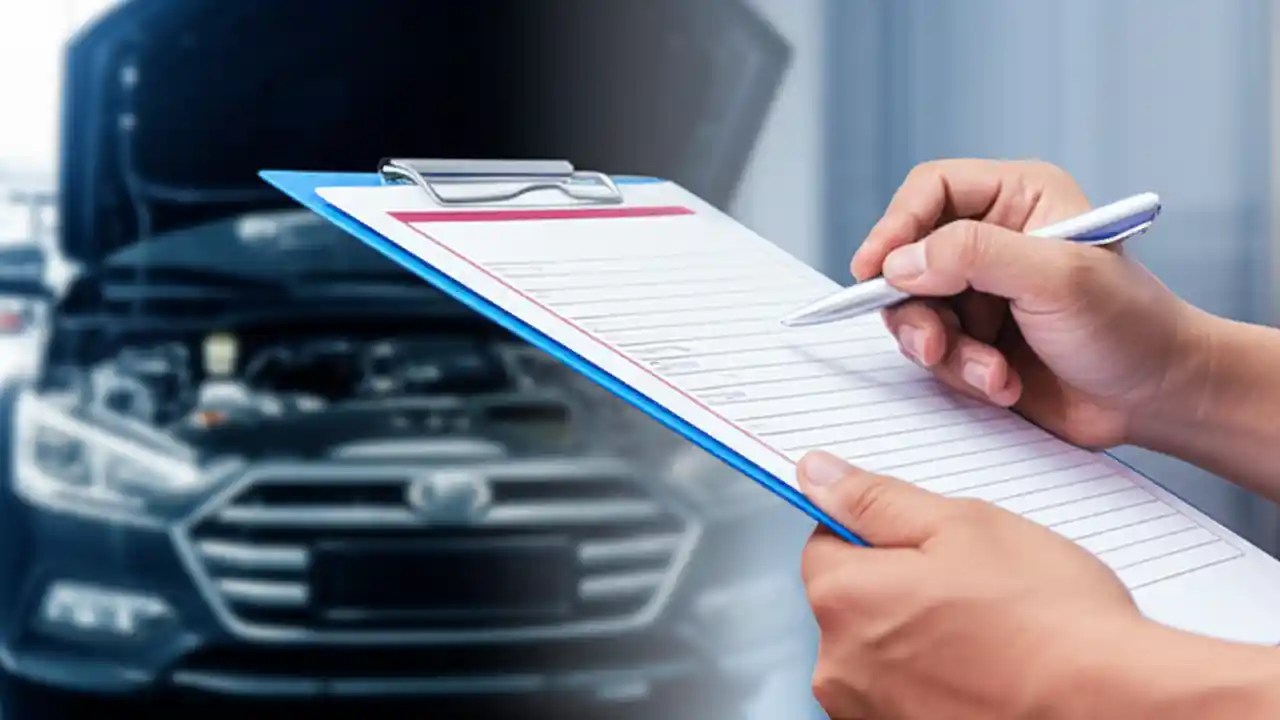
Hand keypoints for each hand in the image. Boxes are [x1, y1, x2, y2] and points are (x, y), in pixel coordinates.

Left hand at [797, 450, 1139, 719]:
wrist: (1113, 708)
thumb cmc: (1049, 620)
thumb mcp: (963, 525)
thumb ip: (876, 500)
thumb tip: (816, 474)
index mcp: (844, 599)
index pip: (826, 544)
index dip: (878, 534)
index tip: (924, 541)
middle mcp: (840, 668)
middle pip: (852, 604)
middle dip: (899, 589)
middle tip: (971, 587)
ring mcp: (870, 716)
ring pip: (880, 655)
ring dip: (917, 642)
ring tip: (989, 636)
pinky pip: (905, 696)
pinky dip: (937, 686)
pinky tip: (988, 676)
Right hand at [854, 159, 1209, 447]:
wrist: (1158, 399)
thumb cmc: (1130, 326)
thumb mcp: (1056, 278)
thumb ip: (974, 255)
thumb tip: (899, 262)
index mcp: (1018, 199)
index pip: (931, 190)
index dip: (895, 225)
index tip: (872, 269)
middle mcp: (993, 240)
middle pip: (908, 256)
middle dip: (915, 307)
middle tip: (931, 343)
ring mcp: (981, 292)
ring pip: (913, 310)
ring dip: (942, 350)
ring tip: (988, 371)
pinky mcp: (975, 340)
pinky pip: (933, 352)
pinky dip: (959, 373)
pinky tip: (1001, 383)